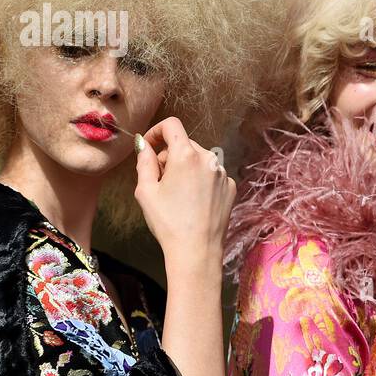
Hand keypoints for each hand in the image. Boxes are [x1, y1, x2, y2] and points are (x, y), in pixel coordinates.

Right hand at [134, 116, 234, 271]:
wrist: (197, 250)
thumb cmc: (168, 222)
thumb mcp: (146, 190)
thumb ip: (145, 162)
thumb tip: (145, 146)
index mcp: (186, 155)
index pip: (172, 125)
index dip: (157, 131)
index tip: (150, 147)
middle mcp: (209, 158)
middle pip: (185, 144)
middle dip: (169, 155)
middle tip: (159, 179)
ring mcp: (223, 173)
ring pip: (199, 160)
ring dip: (186, 168)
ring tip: (176, 194)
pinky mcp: (230, 187)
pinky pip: (211, 175)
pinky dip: (200, 180)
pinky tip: (193, 201)